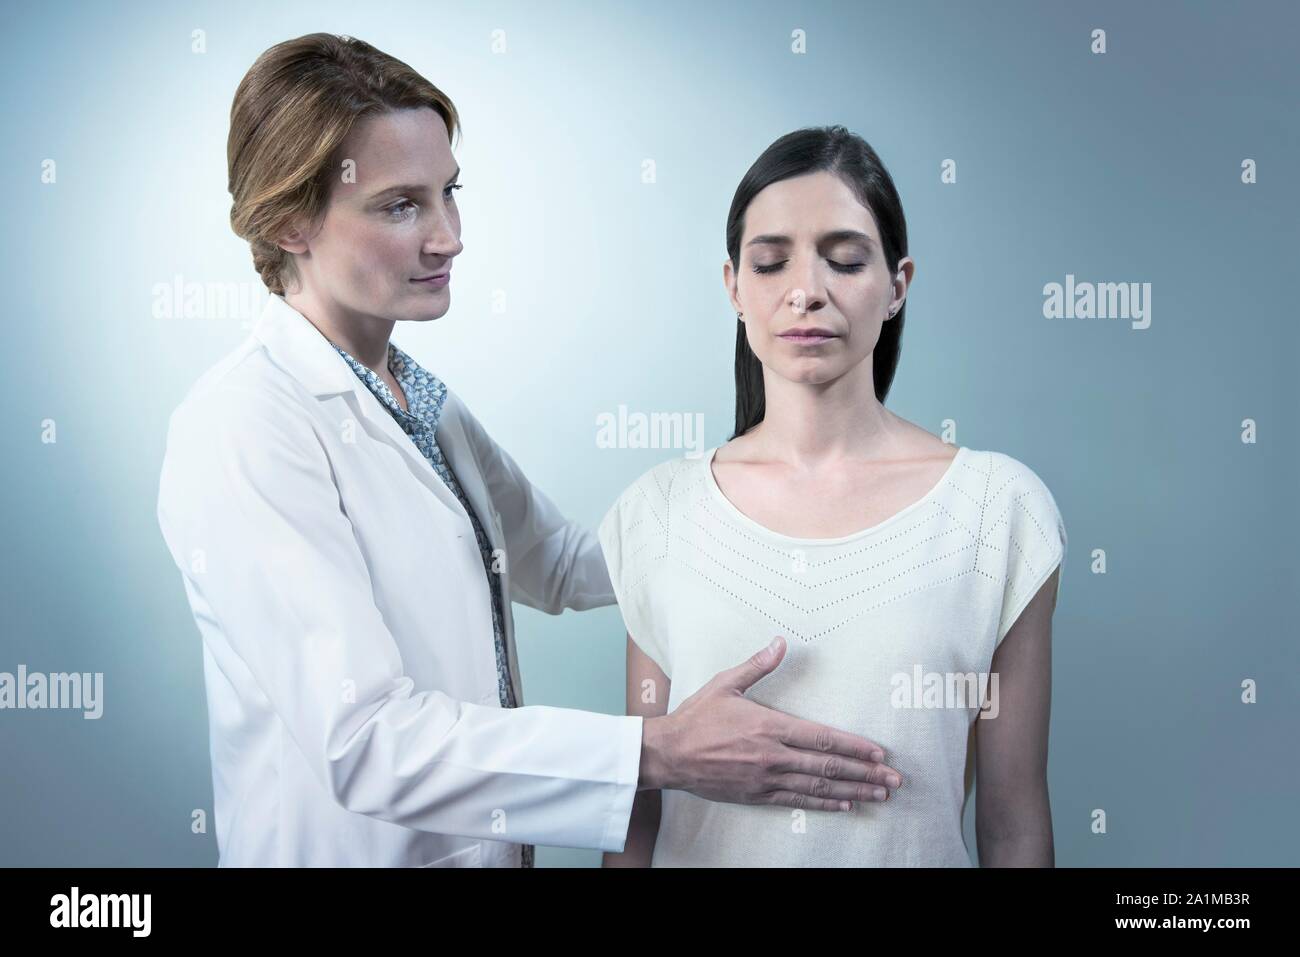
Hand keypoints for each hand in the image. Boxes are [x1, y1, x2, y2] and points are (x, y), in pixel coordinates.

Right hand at [639, 636, 902, 810]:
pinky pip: (797, 801)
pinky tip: (843, 806)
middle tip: (893, 781)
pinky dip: (823, 804)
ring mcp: (765, 778)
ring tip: (878, 795)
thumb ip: (757, 664)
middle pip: (828, 766)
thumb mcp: (726, 683)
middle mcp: (773, 756)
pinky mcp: (756, 795)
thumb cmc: (696, 717)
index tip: (879, 752)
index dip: (854, 746)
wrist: (667, 754)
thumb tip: (780, 642)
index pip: (822, 737)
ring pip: (818, 787)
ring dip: (852, 792)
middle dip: (865, 773)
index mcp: (769, 726)